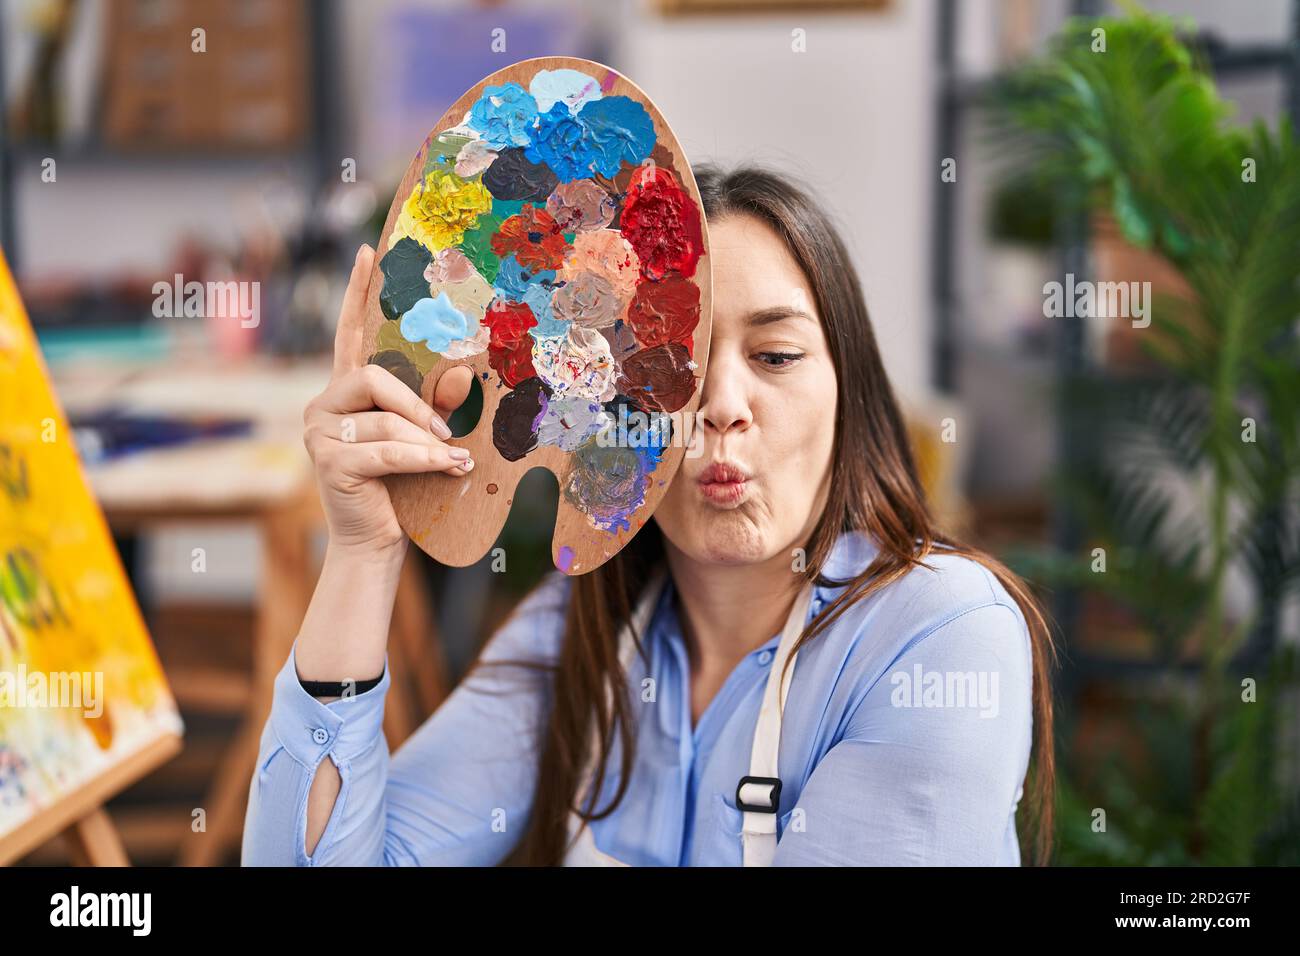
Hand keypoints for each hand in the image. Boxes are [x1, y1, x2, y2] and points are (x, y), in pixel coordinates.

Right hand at [303, 244, 474, 554]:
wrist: (375, 539)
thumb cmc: (399, 485)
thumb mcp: (424, 435)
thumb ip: (438, 401)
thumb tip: (465, 373)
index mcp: (345, 391)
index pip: (350, 332)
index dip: (358, 293)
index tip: (368, 253)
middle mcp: (323, 404)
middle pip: (374, 377)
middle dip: (418, 406)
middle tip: (448, 433)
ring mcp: (320, 432)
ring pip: (384, 419)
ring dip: (424, 442)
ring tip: (451, 460)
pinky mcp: (328, 462)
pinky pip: (386, 450)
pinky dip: (423, 461)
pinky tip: (449, 469)